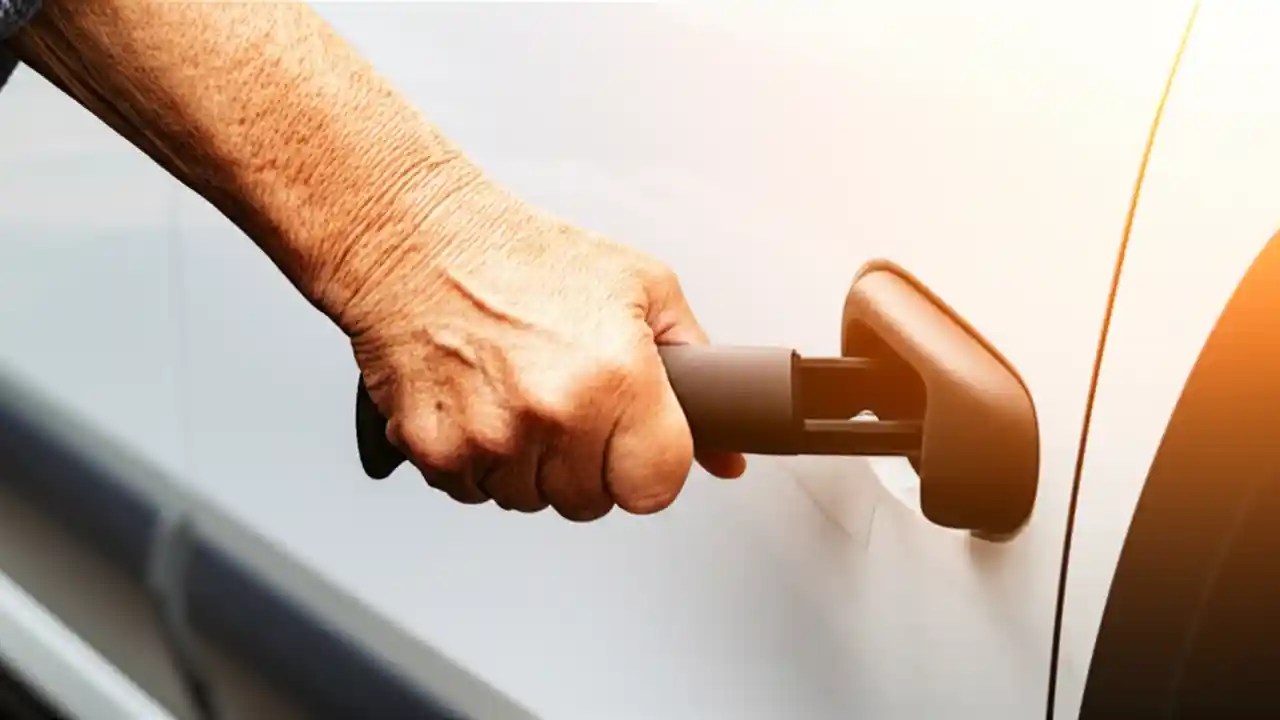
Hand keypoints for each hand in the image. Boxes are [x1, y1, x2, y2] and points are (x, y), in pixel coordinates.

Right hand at [333, 178, 746, 520]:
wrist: (416, 239)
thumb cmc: (523, 257)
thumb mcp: (640, 287)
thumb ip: (697, 370)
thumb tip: (726, 454)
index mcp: (616, 375)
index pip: (657, 486)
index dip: (648, 467)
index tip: (635, 446)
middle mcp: (554, 413)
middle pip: (592, 501)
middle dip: (586, 463)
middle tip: (570, 405)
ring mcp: (489, 438)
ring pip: (530, 500)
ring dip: (529, 464)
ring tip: (519, 395)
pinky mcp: (434, 450)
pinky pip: (472, 492)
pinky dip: (477, 460)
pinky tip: (480, 403)